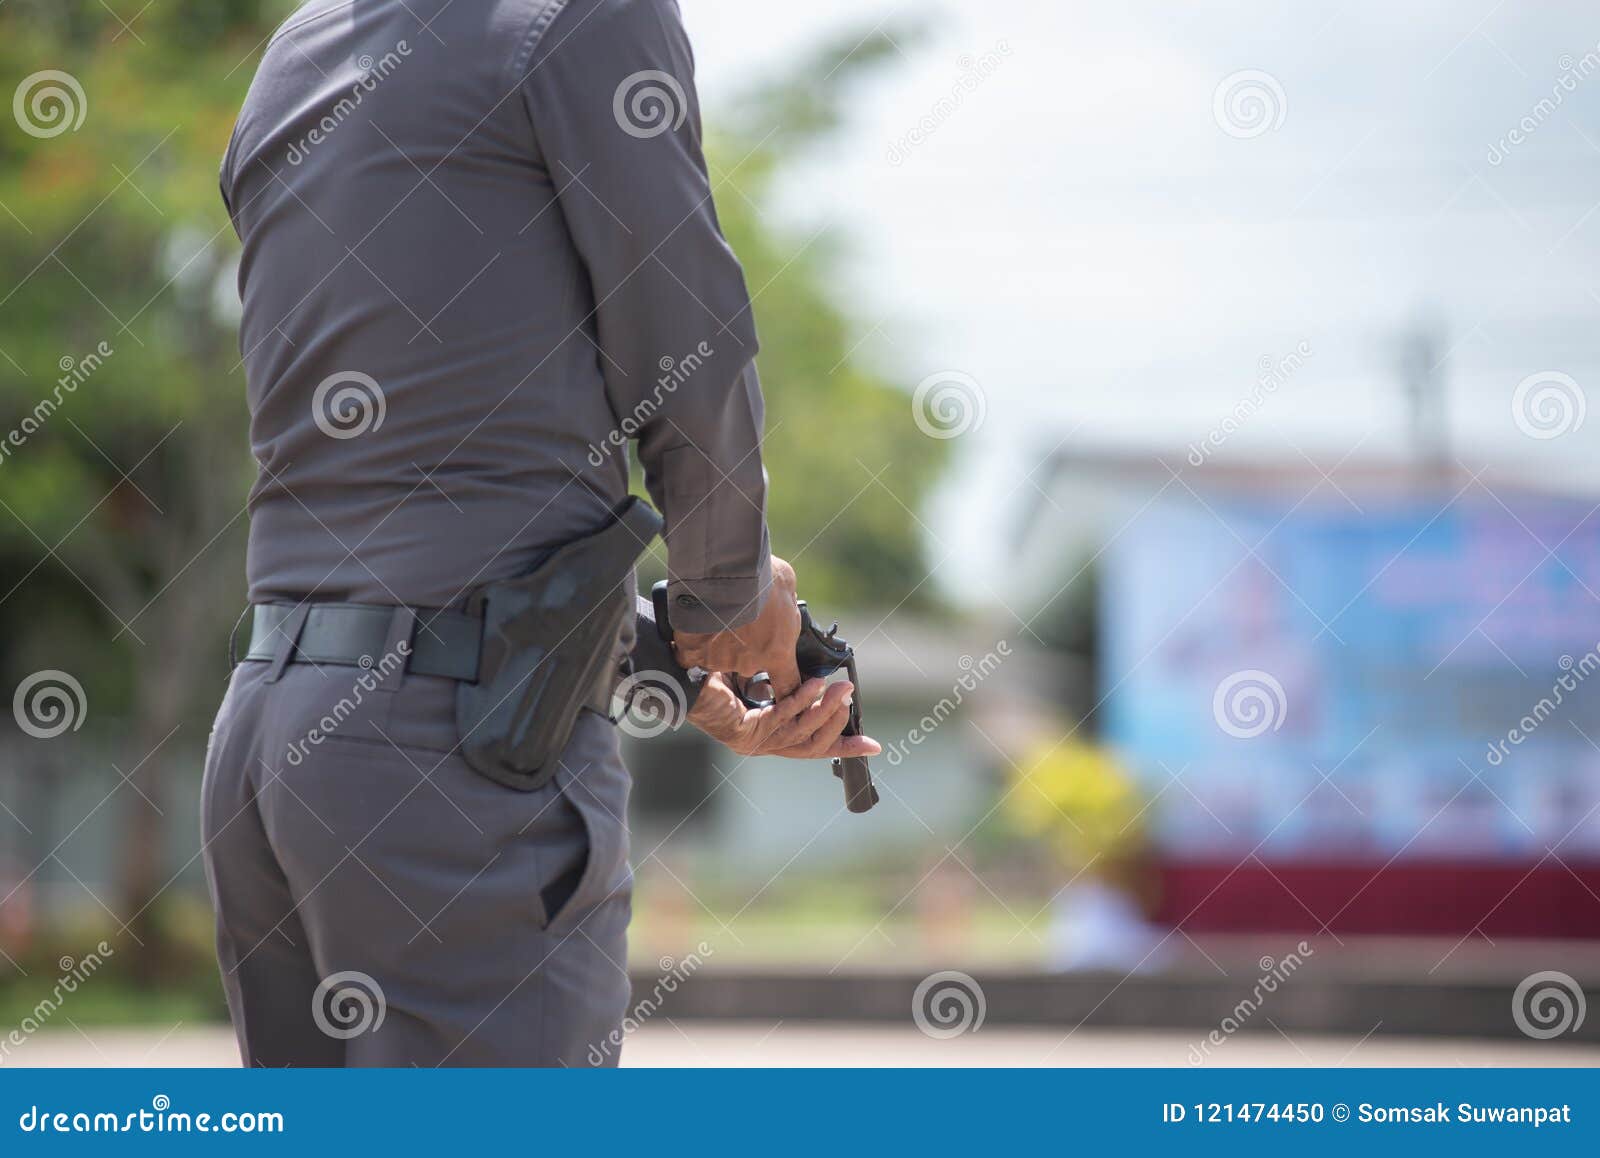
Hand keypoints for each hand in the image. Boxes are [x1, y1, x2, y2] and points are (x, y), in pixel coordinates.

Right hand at [671, 556, 802, 695]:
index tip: (784, 686)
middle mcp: (749, 664)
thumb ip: (787, 605)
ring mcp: (719, 661)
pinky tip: (693, 628)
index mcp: (777, 653)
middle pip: (750, 667)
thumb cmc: (762, 577)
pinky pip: (691, 656)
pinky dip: (692, 645)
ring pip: (721, 659)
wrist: (725, 570)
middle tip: (745, 621)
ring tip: (718, 615)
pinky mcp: (693, 652)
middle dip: (749, 648)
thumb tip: (783, 602)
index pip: (788, 686)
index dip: (787, 689)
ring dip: (721, 642)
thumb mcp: (787, 588)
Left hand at [687, 674, 882, 759]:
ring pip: (800, 734)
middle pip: (811, 746)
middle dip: (838, 724)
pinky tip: (814, 686)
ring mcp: (753, 743)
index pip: (812, 746)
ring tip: (840, 687)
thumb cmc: (718, 672)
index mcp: (768, 736)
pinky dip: (801, 701)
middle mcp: (762, 745)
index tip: (871, 745)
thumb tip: (820, 680)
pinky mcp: (745, 734)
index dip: (843, 746)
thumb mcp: (766, 680)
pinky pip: (782, 718)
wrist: (682, 673)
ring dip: (824, 709)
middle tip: (852, 697)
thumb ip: (790, 686)